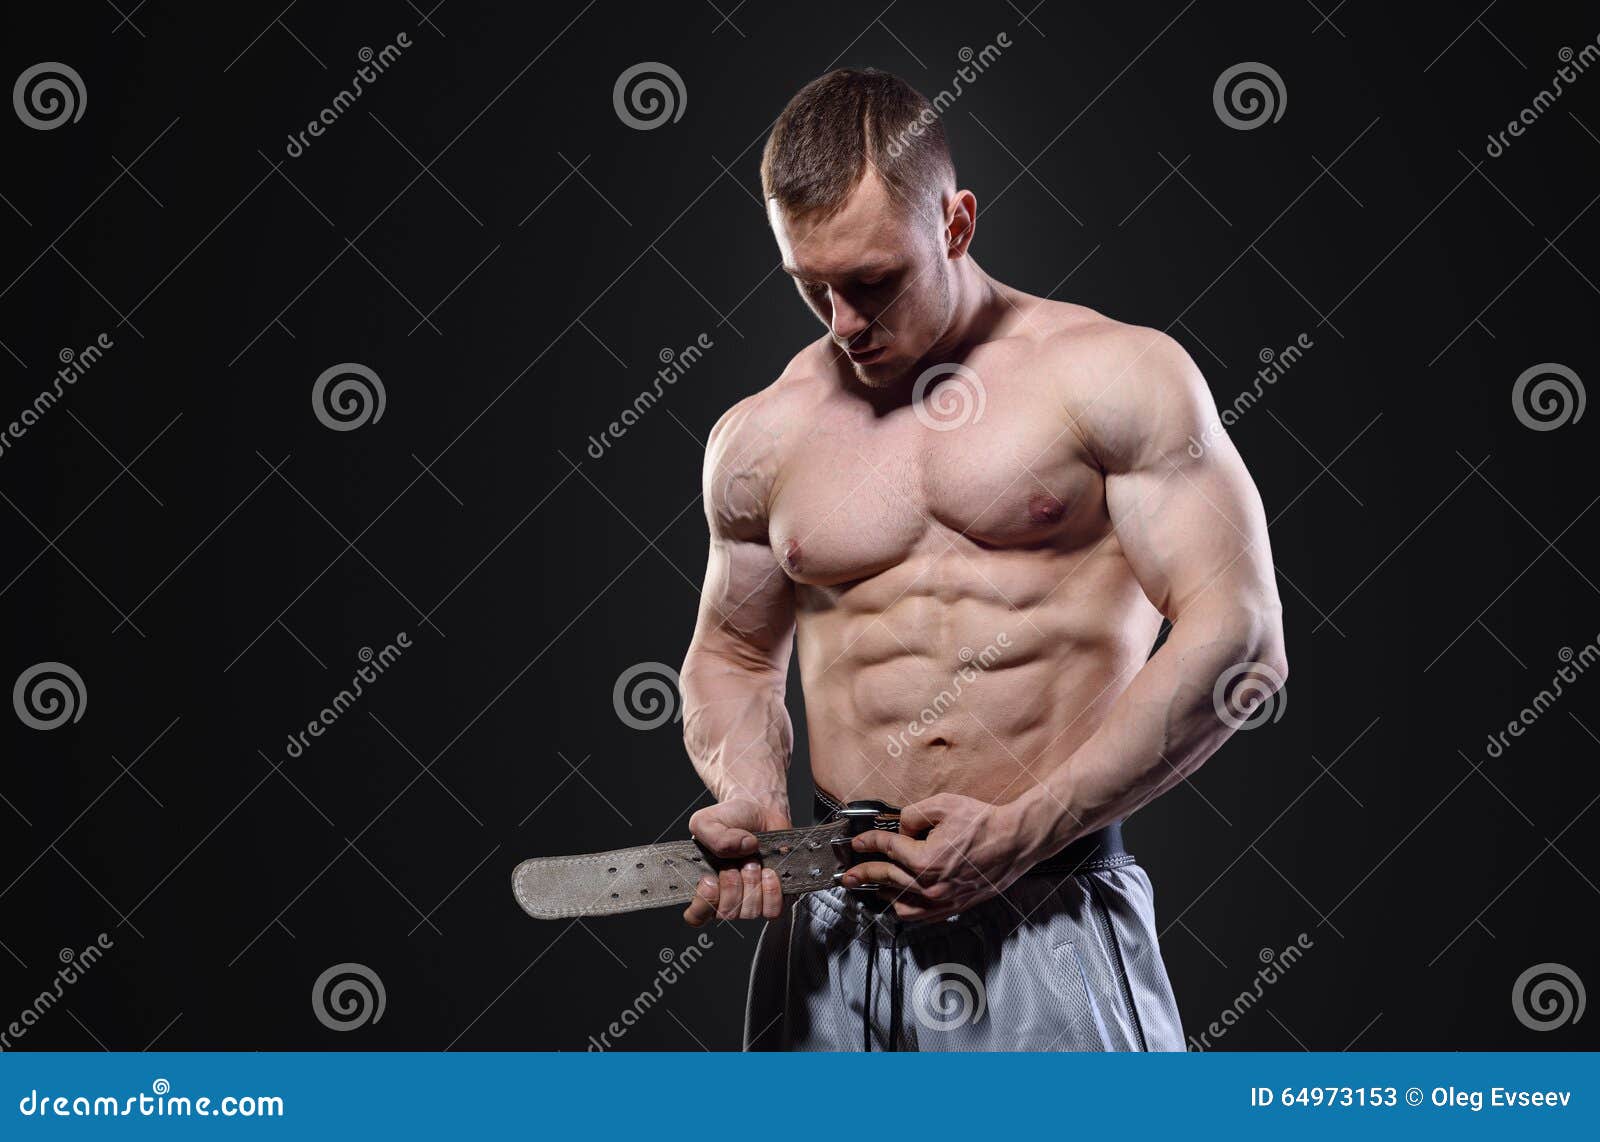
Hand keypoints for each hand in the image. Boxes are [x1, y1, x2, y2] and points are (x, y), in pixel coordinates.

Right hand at [682, 797, 791, 926]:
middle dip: (732, 885)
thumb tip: (739, 849)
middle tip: (736, 862)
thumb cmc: (730, 818)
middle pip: (727, 913)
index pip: (696, 916)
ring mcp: (750, 899)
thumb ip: (713, 836)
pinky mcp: (773, 896)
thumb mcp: (706, 821)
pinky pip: (772, 910)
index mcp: (704, 885)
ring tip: (752, 860)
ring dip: (752, 884)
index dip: (704, 903)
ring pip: (750, 912)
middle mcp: (726, 896)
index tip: (710, 879)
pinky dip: (771, 891)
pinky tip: (769, 871)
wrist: (759, 809)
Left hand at [843, 793, 1035, 920]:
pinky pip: (922, 916)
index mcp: (926, 861)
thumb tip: (899, 826)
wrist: (1015, 841)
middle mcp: (932, 886)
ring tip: (871, 887)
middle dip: (864, 874)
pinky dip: (906, 908)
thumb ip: (912, 814)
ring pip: (901, 905)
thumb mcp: (943, 805)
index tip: (858, 841)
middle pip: (888, 879)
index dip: (869, 842)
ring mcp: (944, 900)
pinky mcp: (955, 907)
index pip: (888, 850)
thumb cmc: (984, 823)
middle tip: (848, 874)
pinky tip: (899, 899)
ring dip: (883, 895)